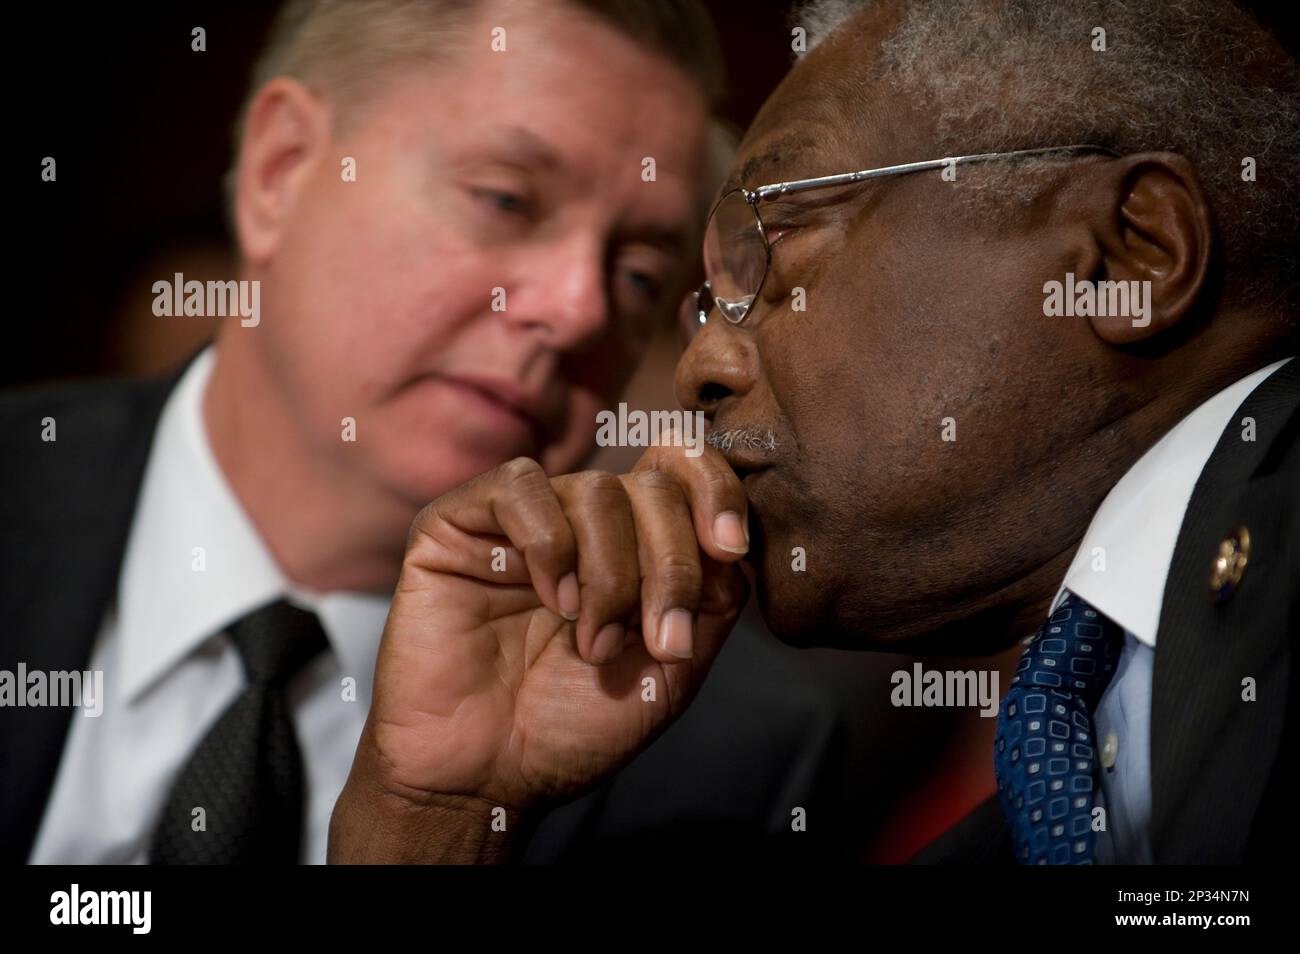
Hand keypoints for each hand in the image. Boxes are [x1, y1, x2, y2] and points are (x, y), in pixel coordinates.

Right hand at [329, 445, 749, 861]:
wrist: (486, 776)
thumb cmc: (570, 729)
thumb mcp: (670, 671)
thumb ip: (710, 600)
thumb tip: (729, 541)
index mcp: (632, 546)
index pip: (683, 471)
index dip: (717, 492)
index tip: (730, 548)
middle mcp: (579, 523)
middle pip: (652, 487)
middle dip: (671, 565)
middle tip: (657, 642)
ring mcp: (520, 520)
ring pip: (595, 490)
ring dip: (610, 575)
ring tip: (592, 644)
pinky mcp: (458, 523)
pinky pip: (521, 487)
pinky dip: (550, 543)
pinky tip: (552, 599)